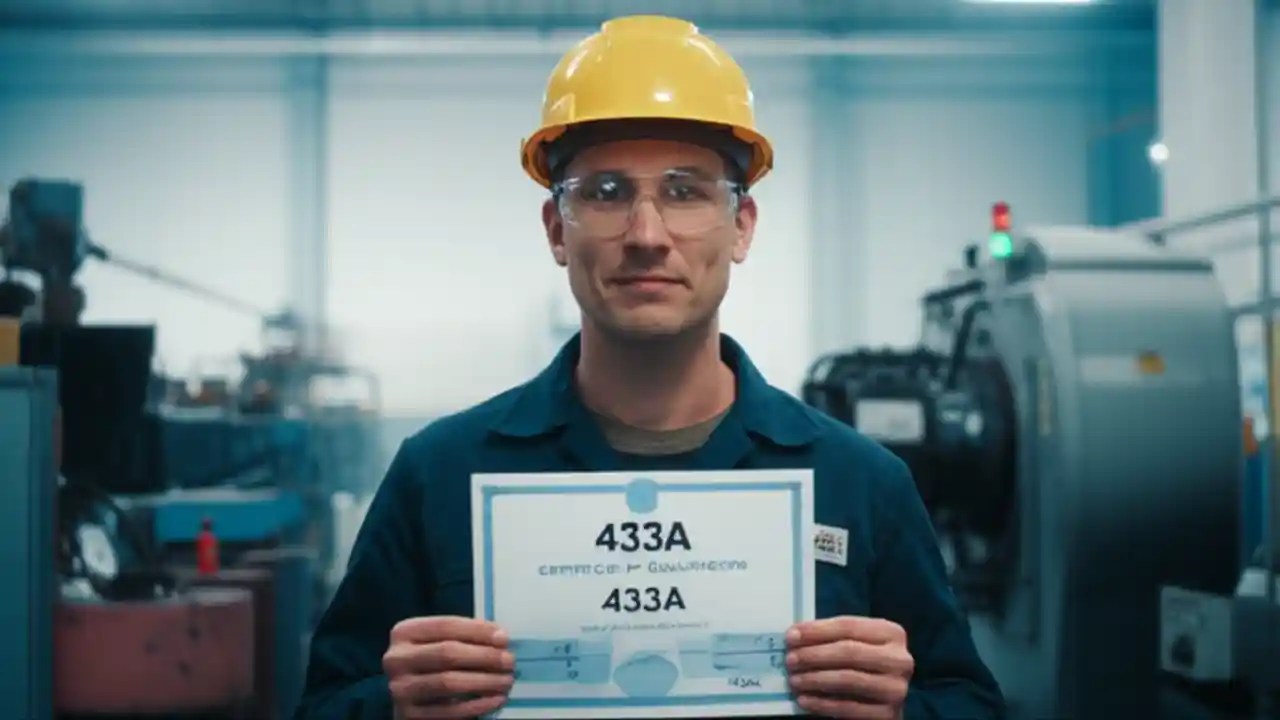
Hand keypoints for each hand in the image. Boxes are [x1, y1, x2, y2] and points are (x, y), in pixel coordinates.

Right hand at [383, 616, 514, 718]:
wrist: (412, 697)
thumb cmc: (433, 664)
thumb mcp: (442, 642)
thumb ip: (466, 636)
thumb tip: (500, 637)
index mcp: (404, 632)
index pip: (445, 626)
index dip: (477, 631)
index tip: (504, 638)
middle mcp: (396, 659)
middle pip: (447, 653)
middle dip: (484, 656)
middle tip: (509, 661)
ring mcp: (400, 688)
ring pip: (448, 682)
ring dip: (484, 681)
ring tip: (506, 680)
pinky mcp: (409, 715)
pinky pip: (449, 711)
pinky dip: (477, 705)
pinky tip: (496, 699)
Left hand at [784, 616, 913, 718]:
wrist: (883, 700)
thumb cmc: (863, 665)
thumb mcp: (855, 644)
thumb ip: (832, 638)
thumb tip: (795, 636)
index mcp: (892, 633)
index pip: (848, 626)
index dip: (817, 630)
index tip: (790, 636)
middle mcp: (900, 659)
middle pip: (849, 652)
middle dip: (814, 655)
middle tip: (789, 660)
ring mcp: (896, 688)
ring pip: (848, 679)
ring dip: (815, 679)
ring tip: (794, 680)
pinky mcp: (888, 714)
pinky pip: (849, 707)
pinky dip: (822, 703)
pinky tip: (804, 700)